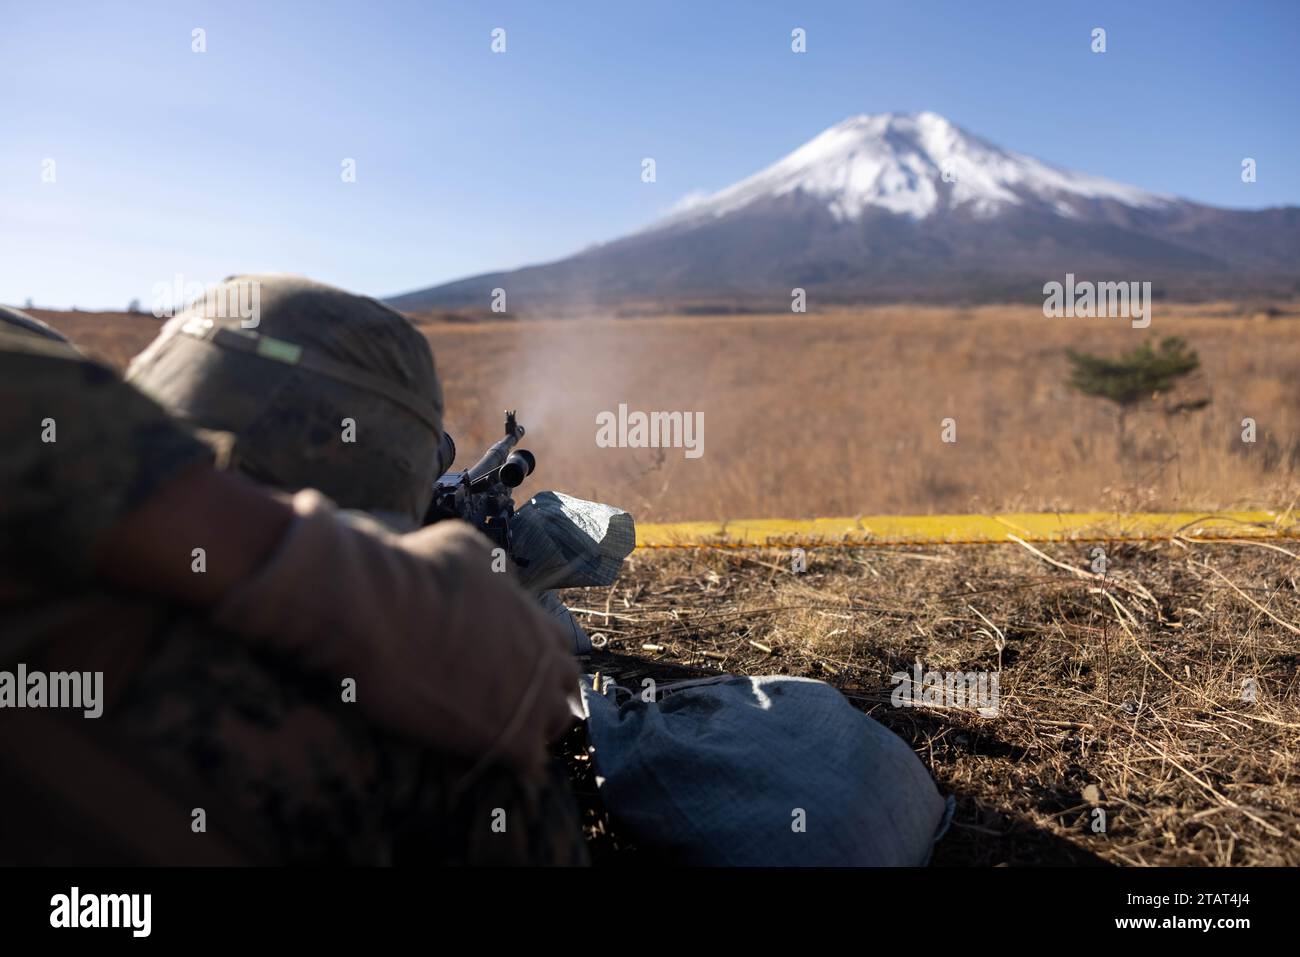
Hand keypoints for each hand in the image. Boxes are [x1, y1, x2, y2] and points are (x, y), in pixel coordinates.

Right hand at [213, 491, 578, 772]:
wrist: (374, 608)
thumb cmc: (410, 570)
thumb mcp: (463, 547)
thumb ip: (489, 569)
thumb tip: (488, 574)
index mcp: (534, 617)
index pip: (559, 646)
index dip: (537, 658)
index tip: (512, 667)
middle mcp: (543, 658)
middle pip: (566, 688)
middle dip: (544, 695)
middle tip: (508, 706)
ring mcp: (532, 700)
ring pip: (556, 725)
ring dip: (533, 730)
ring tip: (495, 733)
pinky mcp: (510, 739)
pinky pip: (530, 763)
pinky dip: (512, 764)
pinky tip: (483, 757)